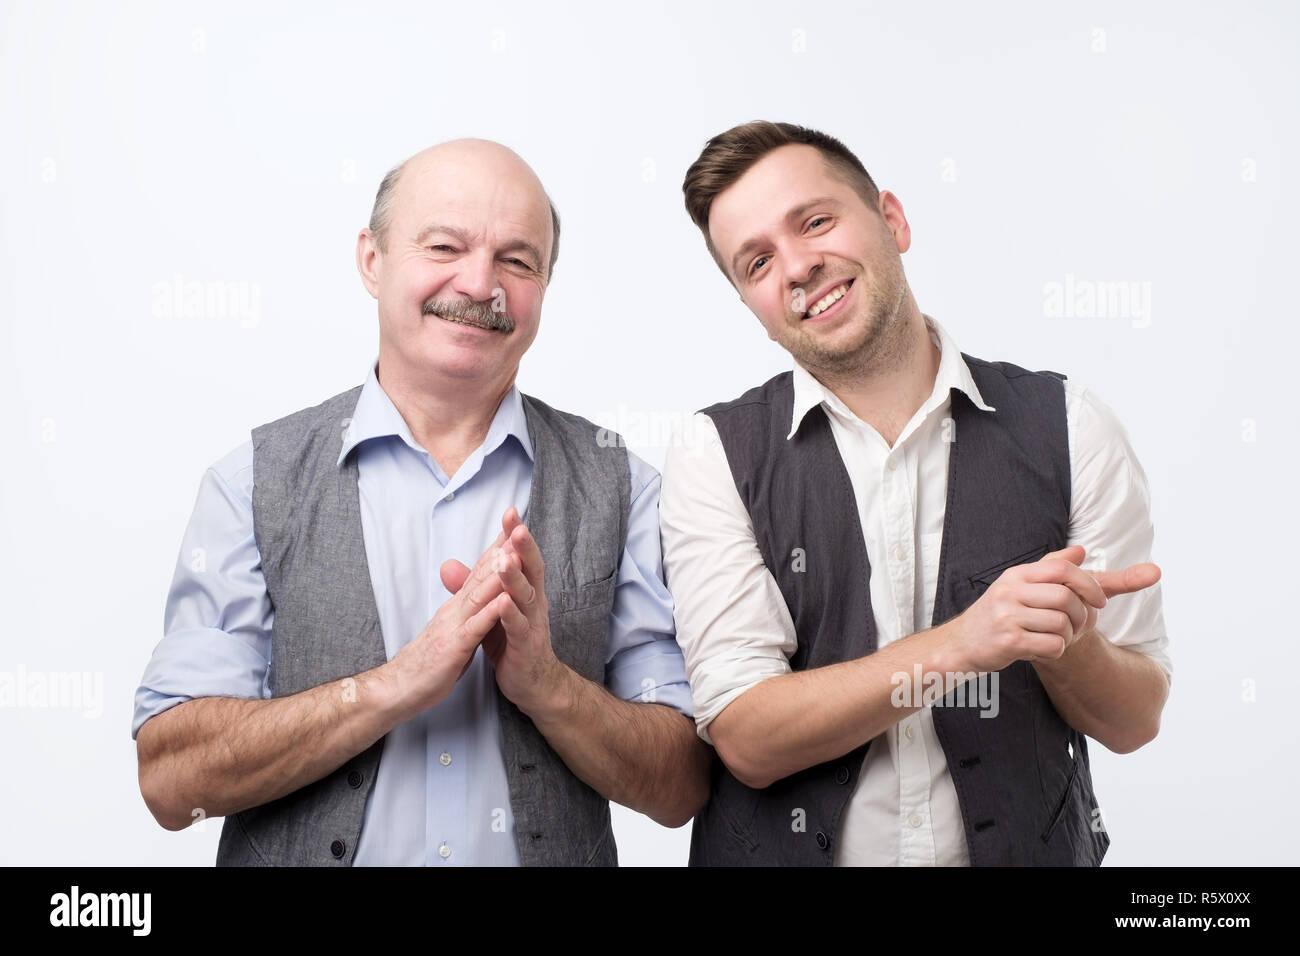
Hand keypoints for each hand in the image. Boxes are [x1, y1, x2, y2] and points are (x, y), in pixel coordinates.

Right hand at [386, 524, 510, 719]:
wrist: (397, 689)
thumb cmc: (427, 663)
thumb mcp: (450, 630)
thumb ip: (465, 612)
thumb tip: (481, 596)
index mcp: (456, 607)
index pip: (479, 571)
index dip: (497, 549)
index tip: (514, 528)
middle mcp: (455, 609)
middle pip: (481, 574)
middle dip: (502, 550)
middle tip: (519, 526)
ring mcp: (453, 626)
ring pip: (479, 594)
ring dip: (498, 572)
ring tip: (516, 551)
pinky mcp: (453, 646)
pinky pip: (475, 627)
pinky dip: (491, 611)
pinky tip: (505, 597)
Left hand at [477, 507, 568, 713]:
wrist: (532, 682)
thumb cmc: (512, 642)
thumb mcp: (490, 610)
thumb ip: (472, 587)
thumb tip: (449, 565)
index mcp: (526, 592)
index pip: (522, 558)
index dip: (515, 536)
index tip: (510, 512)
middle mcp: (534, 603)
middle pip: (532, 569)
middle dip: (524, 547)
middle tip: (517, 526)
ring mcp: (532, 624)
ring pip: (526, 597)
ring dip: (515, 578)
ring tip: (505, 560)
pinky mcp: (526, 646)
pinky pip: (520, 628)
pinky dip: (512, 615)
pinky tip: (504, 603)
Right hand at [947, 545, 1160, 671]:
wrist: (960, 644)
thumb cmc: (996, 614)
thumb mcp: (1018, 585)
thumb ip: (1051, 568)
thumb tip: (1081, 550)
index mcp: (1016, 575)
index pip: (1061, 569)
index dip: (1088, 584)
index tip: (1100, 601)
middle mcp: (1009, 592)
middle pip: (1066, 597)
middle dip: (1082, 615)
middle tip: (1077, 626)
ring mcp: (1007, 617)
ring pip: (1061, 624)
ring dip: (1068, 636)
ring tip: (1056, 638)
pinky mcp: (1009, 642)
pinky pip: (1052, 646)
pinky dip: (1056, 651)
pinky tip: (1043, 649)